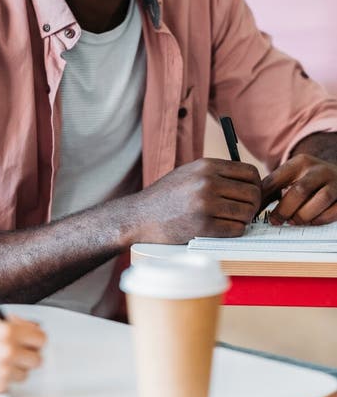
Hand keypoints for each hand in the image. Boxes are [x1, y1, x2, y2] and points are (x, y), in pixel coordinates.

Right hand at [0, 317, 45, 394]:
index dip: (35, 338)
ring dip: (16, 368)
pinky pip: (11, 384)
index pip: (39, 336)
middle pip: (37, 357)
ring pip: (25, 373)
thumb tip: (23, 327)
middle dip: (28, 354)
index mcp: (5, 330)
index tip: (30, 339)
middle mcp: (8, 351)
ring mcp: (4, 371)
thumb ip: (6, 325)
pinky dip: (4, 379)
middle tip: (18, 351)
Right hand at [135, 158, 261, 243]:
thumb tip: (251, 182)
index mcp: (206, 165)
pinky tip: (221, 228)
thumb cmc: (167, 196)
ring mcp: (206, 204)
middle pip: (253, 193)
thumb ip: (217, 173)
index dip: (255, 185)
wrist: (141, 216)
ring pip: (247, 212)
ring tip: (229, 219)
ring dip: (243, 219)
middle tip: (242, 211)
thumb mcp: (190, 173)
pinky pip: (236, 229)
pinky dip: (234, 231)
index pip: (250, 172)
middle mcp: (207, 182)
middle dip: (252, 204)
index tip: (249, 194)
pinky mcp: (204, 226)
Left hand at [261, 154, 336, 225]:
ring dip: (303, 215)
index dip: (263, 197)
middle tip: (275, 220)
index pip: (277, 179)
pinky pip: (334, 211)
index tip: (256, 211)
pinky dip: (320, 219)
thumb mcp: (292, 176)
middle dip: (284, 209)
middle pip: (299, 190)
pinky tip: (311, 221)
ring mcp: (334, 183)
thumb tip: (253, 207)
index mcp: (300, 163)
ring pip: (320, 200)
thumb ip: (273, 189)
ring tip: (293, 221)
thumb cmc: (309, 178)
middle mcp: (318, 170)